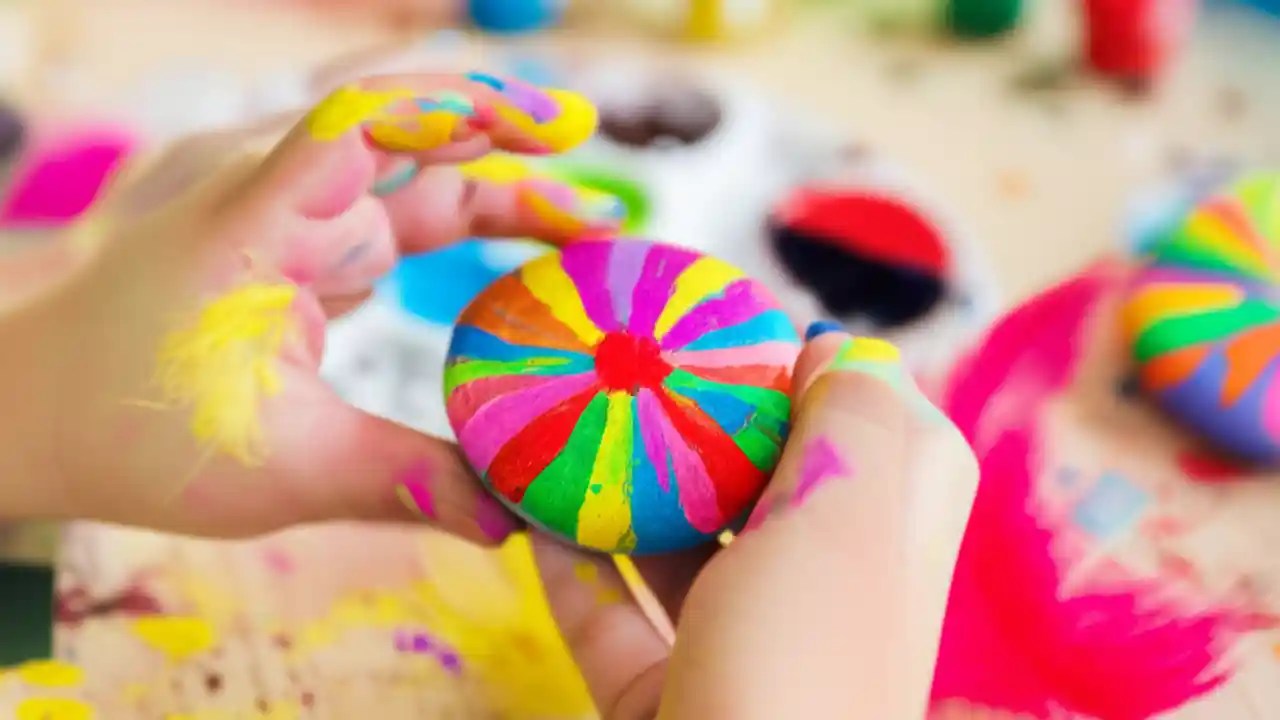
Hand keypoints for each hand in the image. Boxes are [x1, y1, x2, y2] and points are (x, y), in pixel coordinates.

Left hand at [0, 73, 617, 539]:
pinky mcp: (288, 233)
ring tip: (590, 231)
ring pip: (408, 179)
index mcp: (253, 222)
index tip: (553, 127)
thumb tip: (518, 522)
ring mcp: (275, 204)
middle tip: (604, 192)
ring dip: (498, 196)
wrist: (33, 412)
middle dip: (514, 152)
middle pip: (412, 142)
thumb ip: (409, 483)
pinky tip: (519, 265)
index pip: (359, 125)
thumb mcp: (284, 470)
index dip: (461, 110)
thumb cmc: (134, 428)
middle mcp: (267, 189)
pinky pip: (387, 214)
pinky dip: (456, 231)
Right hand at [530, 330, 978, 718]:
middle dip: (689, 418)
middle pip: (758, 478)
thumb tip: (833, 347)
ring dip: (616, 482)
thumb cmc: (809, 661)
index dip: (805, 368)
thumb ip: (858, 410)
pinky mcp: (665, 697)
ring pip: (676, 543)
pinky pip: (611, 613)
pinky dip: (568, 558)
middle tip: (618, 361)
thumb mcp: (854, 505)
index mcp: (889, 538)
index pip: (870, 426)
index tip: (723, 328)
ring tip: (555, 415)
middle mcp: (823, 590)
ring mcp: (741, 649)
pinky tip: (520, 505)